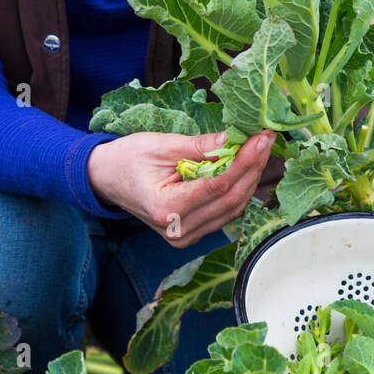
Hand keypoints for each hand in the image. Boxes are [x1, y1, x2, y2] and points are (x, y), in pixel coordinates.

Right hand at [87, 129, 275, 246]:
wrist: (106, 179)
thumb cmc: (127, 159)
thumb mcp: (161, 145)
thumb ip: (200, 146)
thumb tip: (235, 139)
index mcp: (166, 209)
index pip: (218, 186)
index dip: (244, 161)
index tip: (261, 138)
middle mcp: (178, 230)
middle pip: (230, 200)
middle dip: (253, 167)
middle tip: (267, 139)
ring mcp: (186, 236)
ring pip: (232, 208)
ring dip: (249, 178)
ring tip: (260, 149)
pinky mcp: (192, 233)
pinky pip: (224, 212)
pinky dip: (238, 189)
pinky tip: (246, 167)